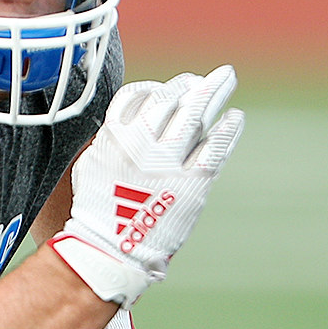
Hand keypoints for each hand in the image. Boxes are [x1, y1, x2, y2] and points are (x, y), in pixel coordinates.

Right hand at [47, 65, 244, 307]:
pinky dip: (227, 128)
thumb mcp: (92, 164)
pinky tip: (235, 117)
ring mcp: (170, 161)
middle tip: (204, 79)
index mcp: (116, 135)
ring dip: (213, 92)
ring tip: (226, 78)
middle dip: (189, 85)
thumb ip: (112, 137)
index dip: (157, 87)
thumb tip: (130, 120)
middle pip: (172, 98)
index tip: (170, 88)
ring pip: (196, 114)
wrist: (113, 249)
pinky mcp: (193, 181)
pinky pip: (216, 146)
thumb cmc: (99, 212)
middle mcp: (144, 142)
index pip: (140, 95)